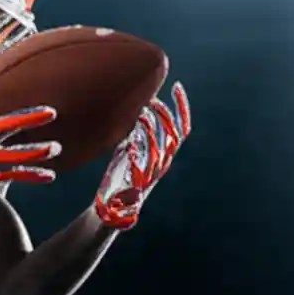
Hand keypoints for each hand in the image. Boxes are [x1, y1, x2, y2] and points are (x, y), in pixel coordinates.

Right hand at [0, 69, 60, 188]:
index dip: (30, 118)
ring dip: (35, 161)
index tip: (50, 112)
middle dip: (37, 148)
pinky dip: (29, 176)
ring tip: (56, 154)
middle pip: (15, 151)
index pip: (8, 124)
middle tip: (57, 144)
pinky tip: (48, 175)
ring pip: (14, 166)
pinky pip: (9, 178)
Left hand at [94, 81, 191, 229]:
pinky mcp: (139, 187)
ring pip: (160, 149)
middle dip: (165, 115)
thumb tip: (134, 109)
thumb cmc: (120, 176)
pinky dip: (138, 156)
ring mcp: (152, 175)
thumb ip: (134, 130)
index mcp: (162, 153)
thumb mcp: (128, 148)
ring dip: (152, 130)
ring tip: (139, 116)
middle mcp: (162, 163)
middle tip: (151, 100)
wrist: (111, 207)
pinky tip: (130, 144)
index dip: (182, 108)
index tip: (176, 87)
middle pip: (174, 135)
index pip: (180, 127)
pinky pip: (143, 169)